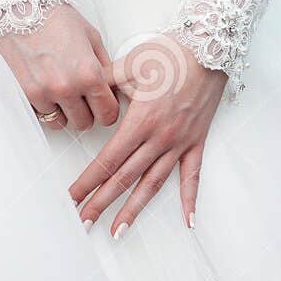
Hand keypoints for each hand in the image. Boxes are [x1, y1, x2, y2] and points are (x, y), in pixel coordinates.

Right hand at [0, 3, 120, 133]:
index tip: (103, 105)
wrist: (19, 7)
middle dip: (85, 111)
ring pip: (60, 123)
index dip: (107, 110)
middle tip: (81, 96)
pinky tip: (44, 86)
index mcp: (88, 73)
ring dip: (63, 111)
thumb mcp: (90, 35)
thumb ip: (104, 64)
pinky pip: (39, 114)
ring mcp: (43, 92)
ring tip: (60, 90)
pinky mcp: (23, 93)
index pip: (107, 114)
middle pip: (85, 123)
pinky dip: (43, 106)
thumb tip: (112, 86)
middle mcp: (67, 87)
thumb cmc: (53, 17)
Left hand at [68, 36, 224, 235]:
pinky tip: (188, 222)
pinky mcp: (196, 142)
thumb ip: (105, 81)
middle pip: (125, 178)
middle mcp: (160, 138)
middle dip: (101, 202)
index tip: (72, 198)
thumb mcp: (130, 63)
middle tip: (83, 222)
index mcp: (140, 121)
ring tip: (117, 232)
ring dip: (134, 209)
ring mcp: (180, 143)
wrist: (209, 49)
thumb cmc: (169, 54)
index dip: (87, 181)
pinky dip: (190, 200)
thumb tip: (83, 90)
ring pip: (152, 184)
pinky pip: (192, 176)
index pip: (108, 159)